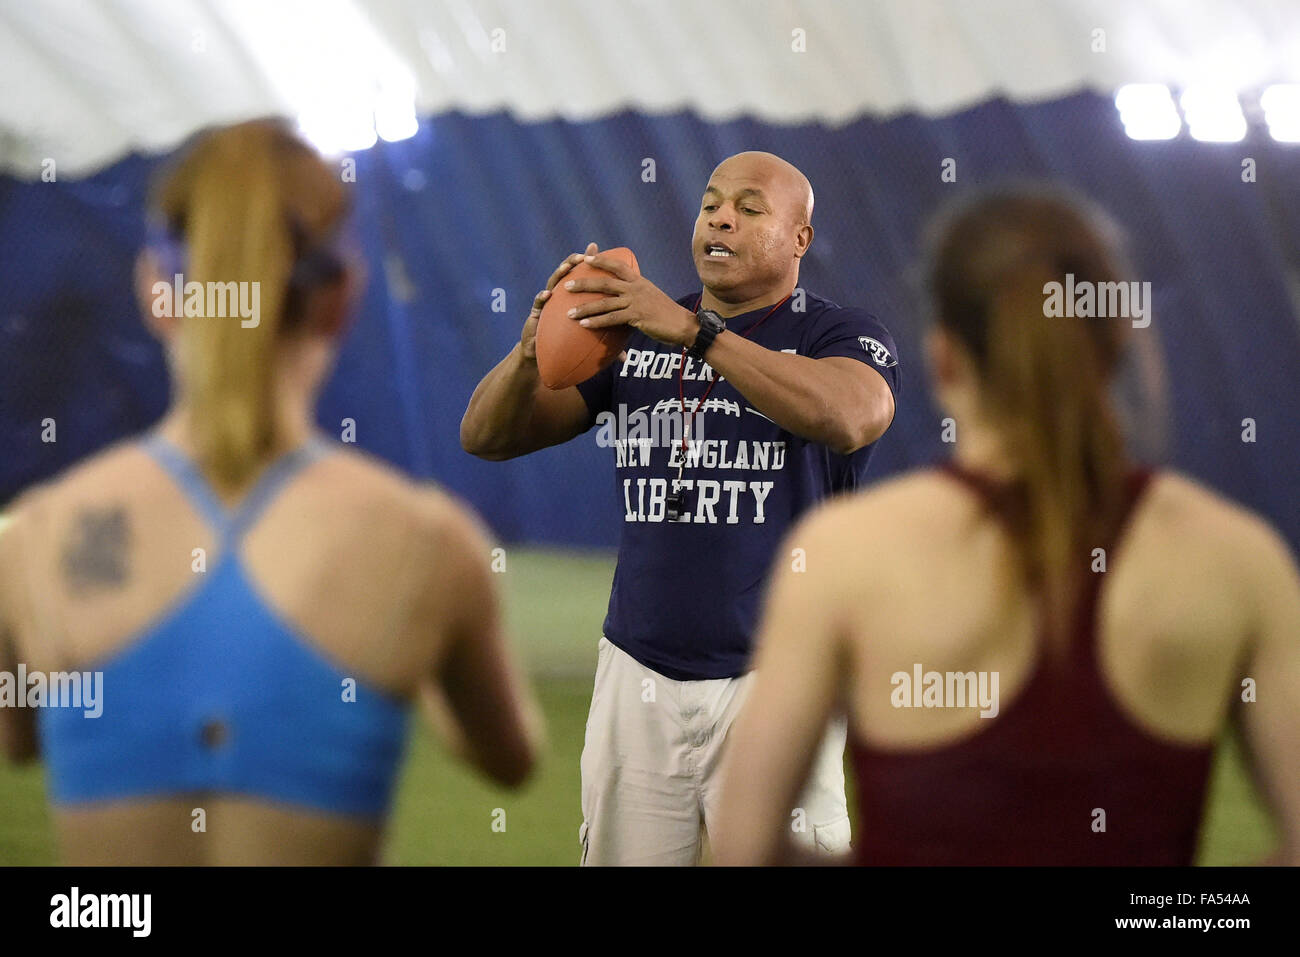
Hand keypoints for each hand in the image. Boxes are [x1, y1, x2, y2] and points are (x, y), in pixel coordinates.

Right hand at [520, 242, 598, 360]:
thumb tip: (626, 358)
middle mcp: (560, 298)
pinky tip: (547, 294)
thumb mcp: (588, 346)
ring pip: (552, 284)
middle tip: (582, 256)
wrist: (544, 361)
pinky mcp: (535, 315)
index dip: (588, 264)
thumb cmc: (567, 350)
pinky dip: (541, 298)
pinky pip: (538, 305)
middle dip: (573, 262)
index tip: (597, 251)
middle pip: (567, 275)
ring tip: (566, 268)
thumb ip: (605, 348)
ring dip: (559, 274)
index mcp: (573, 301)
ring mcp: (547, 305)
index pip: (582, 279)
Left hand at [562, 253, 698, 347]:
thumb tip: (624, 296)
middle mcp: (636, 288)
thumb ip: (636, 294)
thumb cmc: (666, 314)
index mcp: (639, 281)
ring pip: (605, 303)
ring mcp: (636, 302)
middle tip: (566, 285)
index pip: (618, 265)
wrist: (683, 324)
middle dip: (583, 283)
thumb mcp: (651, 297)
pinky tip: (584, 325)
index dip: (601, 260)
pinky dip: (597, 321)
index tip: (585, 258)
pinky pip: (612, 319)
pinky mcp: (637, 316)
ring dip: (585, 308)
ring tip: (569, 313)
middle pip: (605, 283)